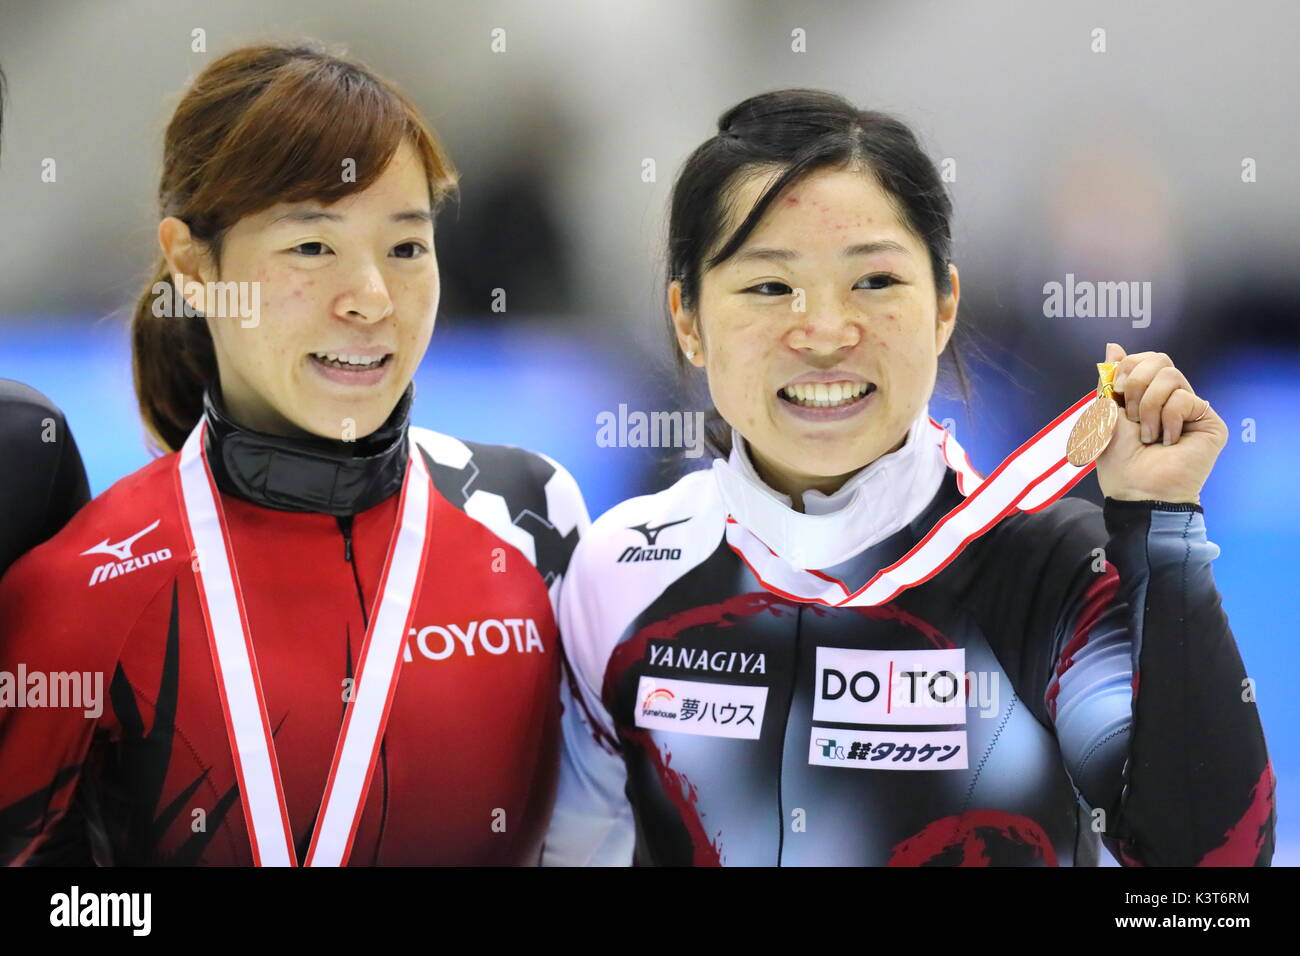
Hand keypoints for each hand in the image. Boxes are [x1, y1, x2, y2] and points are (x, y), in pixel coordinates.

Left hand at [1093, 343, 1227, 504]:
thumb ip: (1108, 381)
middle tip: (1130, 415)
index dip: (1128, 367)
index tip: (1114, 392)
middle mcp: (1171, 399)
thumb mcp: (1104, 416)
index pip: (1145, 359)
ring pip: (1171, 376)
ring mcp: (1191, 409)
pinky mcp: (1208, 421)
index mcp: (1146, 396)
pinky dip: (1168, 420)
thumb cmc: (1119, 462)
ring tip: (1148, 434)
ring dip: (1149, 407)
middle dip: (1135, 384)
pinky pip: (1185, 398)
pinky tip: (1168, 441)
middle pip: (1160, 359)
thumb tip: (1113, 347)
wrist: (1137, 490)